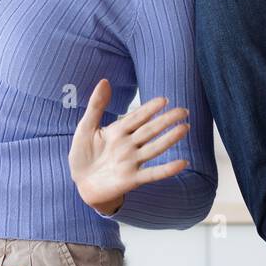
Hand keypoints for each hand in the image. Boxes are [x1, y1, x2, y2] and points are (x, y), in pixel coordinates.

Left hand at [68, 79, 191, 215]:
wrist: (80, 184)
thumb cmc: (82, 155)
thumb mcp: (85, 127)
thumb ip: (96, 106)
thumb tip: (105, 81)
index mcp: (118, 132)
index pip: (137, 117)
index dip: (150, 108)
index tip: (164, 99)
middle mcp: (128, 145)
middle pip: (150, 130)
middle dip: (167, 120)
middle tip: (184, 111)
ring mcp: (131, 162)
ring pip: (154, 148)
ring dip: (170, 139)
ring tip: (185, 128)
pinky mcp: (131, 180)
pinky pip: (152, 173)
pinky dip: (167, 169)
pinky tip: (182, 163)